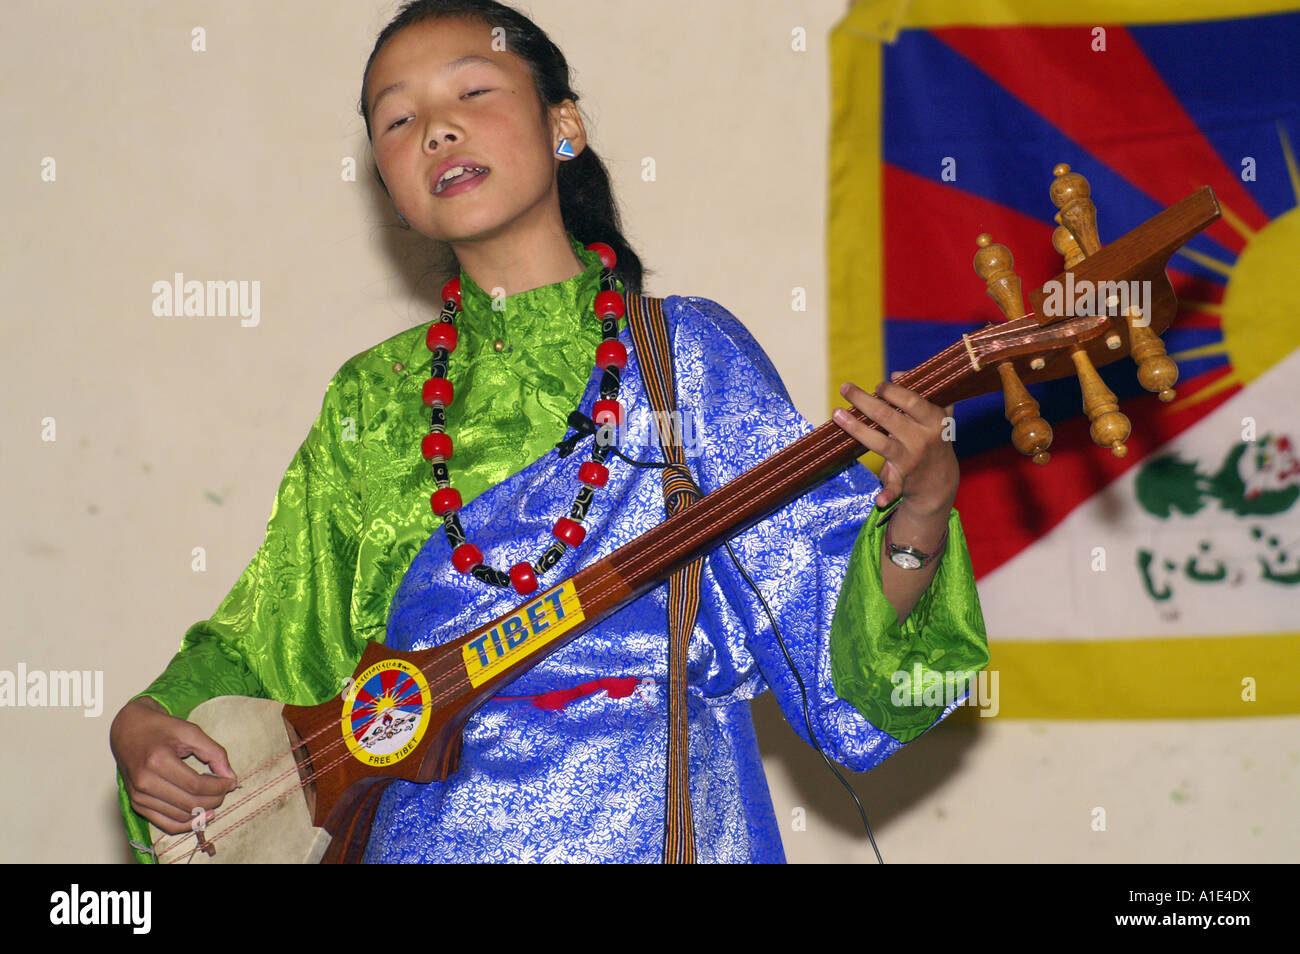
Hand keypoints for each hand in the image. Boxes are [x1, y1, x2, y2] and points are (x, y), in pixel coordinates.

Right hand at [110, 696, 238, 835]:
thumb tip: (231, 778)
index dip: (218, 787)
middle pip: (189, 803)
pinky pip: (166, 824)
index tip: (231, 782)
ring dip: (203, 812)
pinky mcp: (136, 804)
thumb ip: (214, 753)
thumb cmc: (161, 729)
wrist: (129, 731)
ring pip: (180, 816)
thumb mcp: (191, 732)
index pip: (195, 785)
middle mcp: (144, 781)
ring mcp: (138, 796)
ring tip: (215, 799)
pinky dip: (187, 824)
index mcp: (157, 761)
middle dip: (214, 800)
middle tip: (225, 790)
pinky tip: (201, 815)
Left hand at [832, 374, 958, 517]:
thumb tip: (896, 374)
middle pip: (888, 417)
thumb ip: (920, 392)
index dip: (892, 391)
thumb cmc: (934, 440)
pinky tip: (878, 500)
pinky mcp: (903, 480)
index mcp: (935, 421)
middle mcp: (923, 439)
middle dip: (864, 401)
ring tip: (837, 414)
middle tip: (845, 388)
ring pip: (880, 443)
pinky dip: (886, 495)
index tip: (877, 385)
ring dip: (856, 428)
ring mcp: (911, 460)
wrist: (940, 483)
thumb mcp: (937, 415)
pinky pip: (893, 488)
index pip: (911, 400)